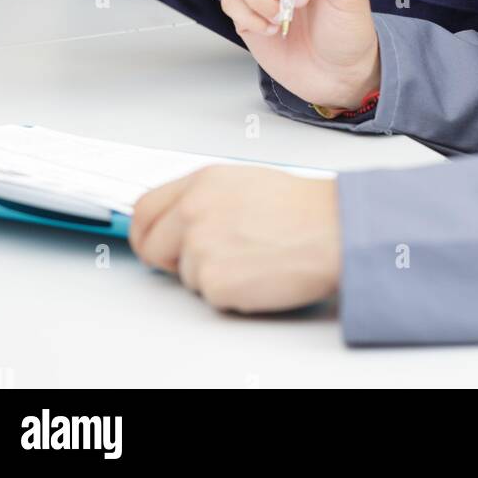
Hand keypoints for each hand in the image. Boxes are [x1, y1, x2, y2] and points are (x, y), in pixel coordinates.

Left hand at [129, 165, 340, 312]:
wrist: (332, 230)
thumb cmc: (301, 208)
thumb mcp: (243, 182)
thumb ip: (203, 197)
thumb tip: (178, 220)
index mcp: (201, 182)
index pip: (144, 208)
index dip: (145, 231)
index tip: (151, 242)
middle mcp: (194, 210)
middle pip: (151, 246)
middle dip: (170, 258)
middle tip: (202, 260)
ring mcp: (201, 246)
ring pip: (185, 275)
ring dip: (211, 274)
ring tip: (250, 256)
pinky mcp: (215, 281)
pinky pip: (209, 295)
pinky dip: (230, 292)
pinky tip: (257, 271)